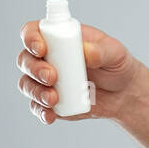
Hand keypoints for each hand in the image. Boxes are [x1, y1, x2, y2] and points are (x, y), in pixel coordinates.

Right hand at [17, 19, 142, 123]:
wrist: (122, 94)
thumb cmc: (117, 65)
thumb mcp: (116, 53)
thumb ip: (102, 51)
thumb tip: (86, 51)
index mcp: (60, 38)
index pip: (34, 31)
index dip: (31, 38)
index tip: (42, 49)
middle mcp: (47, 57)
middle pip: (25, 59)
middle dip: (34, 68)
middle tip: (52, 77)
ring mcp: (45, 81)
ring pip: (26, 84)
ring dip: (35, 91)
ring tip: (54, 99)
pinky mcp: (48, 101)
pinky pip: (36, 106)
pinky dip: (40, 111)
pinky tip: (51, 115)